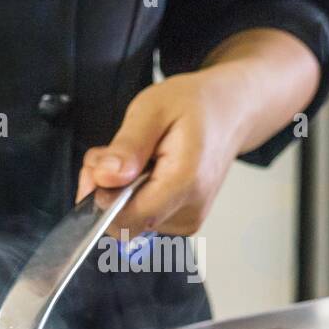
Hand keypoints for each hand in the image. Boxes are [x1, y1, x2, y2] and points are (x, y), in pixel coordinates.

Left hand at [76, 69, 244, 236]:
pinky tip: (144, 171)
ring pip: (131, 222)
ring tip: (134, 158)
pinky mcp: (184, 220)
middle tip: (111, 155)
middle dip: (106, 192)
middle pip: (126, 223)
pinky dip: (133, 197)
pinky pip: (144, 219)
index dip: (101, 197)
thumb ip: (127, 147)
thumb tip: (105, 178)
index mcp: (184, 182)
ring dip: (118, 192)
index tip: (98, 167)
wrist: (229, 111)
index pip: (127, 218)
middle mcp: (191, 208)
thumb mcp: (151, 109)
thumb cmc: (195, 106)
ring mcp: (189, 219)